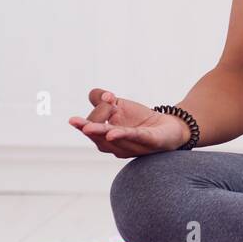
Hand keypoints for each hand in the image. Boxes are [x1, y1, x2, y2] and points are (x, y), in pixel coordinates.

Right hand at [68, 88, 189, 158]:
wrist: (169, 126)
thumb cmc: (139, 119)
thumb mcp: (118, 104)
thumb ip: (102, 98)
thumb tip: (104, 96)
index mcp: (105, 135)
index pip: (94, 121)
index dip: (98, 108)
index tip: (110, 96)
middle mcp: (115, 144)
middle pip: (98, 136)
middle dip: (87, 128)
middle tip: (73, 121)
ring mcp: (131, 145)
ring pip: (113, 140)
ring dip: (101, 132)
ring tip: (88, 128)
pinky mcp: (149, 142)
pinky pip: (135, 138)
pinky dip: (123, 136)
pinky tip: (112, 133)